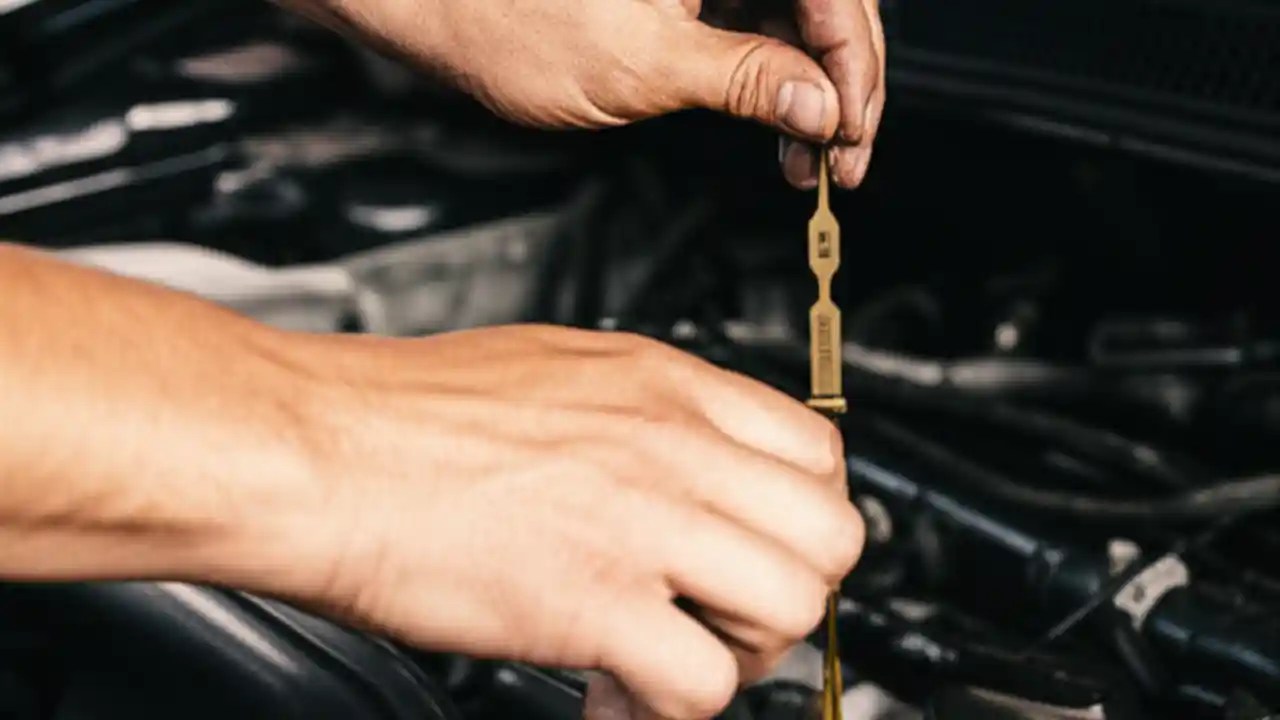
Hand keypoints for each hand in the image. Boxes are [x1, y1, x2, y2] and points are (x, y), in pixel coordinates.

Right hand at [273, 325, 863, 719]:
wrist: (312, 450)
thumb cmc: (399, 413)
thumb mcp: (552, 370)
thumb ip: (638, 414)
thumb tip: (680, 458)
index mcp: (663, 385)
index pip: (817, 451)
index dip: (799, 516)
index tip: (759, 548)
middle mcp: (671, 446)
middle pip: (830, 534)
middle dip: (790, 589)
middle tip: (724, 612)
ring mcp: (642, 521)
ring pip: (792, 607)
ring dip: (739, 652)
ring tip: (668, 654)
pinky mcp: (596, 600)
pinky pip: (702, 684)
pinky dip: (668, 709)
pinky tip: (610, 694)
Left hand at [277, 0, 884, 188]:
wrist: (438, 7)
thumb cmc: (513, 18)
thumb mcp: (647, 65)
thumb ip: (748, 80)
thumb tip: (821, 107)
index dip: (856, 74)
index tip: (851, 137)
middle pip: (829, 0)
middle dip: (841, 81)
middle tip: (839, 157)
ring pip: (795, 10)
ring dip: (809, 80)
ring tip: (804, 154)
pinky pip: (754, 13)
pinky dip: (769, 67)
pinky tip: (774, 118)